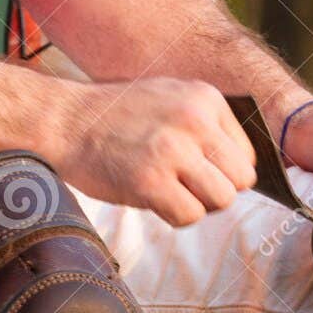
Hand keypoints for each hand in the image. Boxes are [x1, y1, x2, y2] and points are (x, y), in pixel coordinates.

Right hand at [55, 78, 257, 224]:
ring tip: (169, 190)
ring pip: (221, 200)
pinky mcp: (150, 181)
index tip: (199, 170)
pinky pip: (190, 216)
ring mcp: (172, 151)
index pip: (247, 154)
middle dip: (217, 190)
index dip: (225, 170)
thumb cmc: (118, 115)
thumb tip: (245, 170)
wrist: (65, 120)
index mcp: (205, 98)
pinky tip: (153, 198)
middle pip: (240, 180)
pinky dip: (175, 216)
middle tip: (186, 185)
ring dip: (197, 203)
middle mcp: (194, 121)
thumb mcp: (171, 97)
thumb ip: (208, 124)